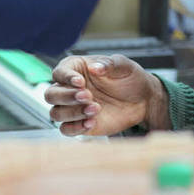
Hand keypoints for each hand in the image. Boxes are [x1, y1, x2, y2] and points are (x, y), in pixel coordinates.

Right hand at [43, 54, 168, 135]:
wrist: (142, 100)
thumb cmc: (130, 78)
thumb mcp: (123, 66)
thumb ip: (109, 64)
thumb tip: (94, 67)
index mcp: (76, 69)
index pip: (59, 72)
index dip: (66, 77)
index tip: (80, 82)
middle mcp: (70, 88)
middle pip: (51, 94)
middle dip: (67, 97)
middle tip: (88, 96)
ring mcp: (73, 107)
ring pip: (56, 113)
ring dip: (73, 113)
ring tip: (96, 109)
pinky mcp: (79, 124)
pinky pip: (66, 129)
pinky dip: (76, 127)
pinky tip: (92, 122)